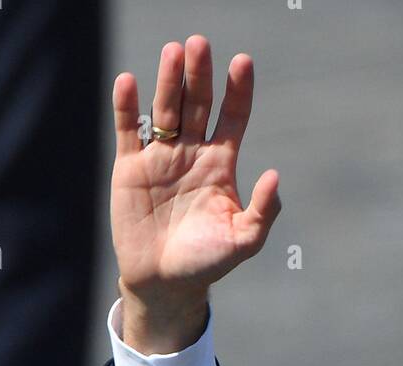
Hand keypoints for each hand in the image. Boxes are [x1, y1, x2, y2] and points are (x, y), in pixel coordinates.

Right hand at [111, 35, 280, 323]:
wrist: (165, 284)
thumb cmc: (207, 263)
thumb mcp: (244, 241)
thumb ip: (263, 211)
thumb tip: (276, 175)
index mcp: (220, 165)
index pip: (232, 117)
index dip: (238, 90)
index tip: (243, 62)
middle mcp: (191, 153)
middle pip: (197, 104)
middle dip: (200, 75)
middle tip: (201, 45)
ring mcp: (160, 157)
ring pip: (165, 109)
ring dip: (169, 81)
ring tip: (174, 53)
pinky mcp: (130, 167)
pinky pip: (128, 130)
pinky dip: (126, 107)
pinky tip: (129, 83)